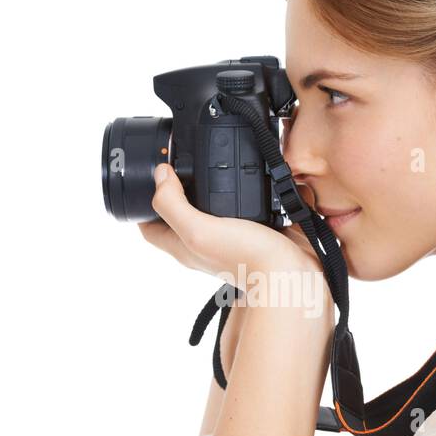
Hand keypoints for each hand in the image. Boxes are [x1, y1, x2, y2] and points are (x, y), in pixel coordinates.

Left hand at [139, 163, 322, 280]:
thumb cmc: (244, 259)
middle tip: (180, 161)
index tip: (147, 176)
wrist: (293, 275)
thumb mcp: (197, 230)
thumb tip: (160, 174)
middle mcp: (206, 241)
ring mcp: (233, 236)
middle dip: (178, 188)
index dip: (142, 204)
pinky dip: (248, 191)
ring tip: (215, 162)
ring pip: (215, 208)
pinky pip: (248, 206)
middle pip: (182, 213)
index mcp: (184, 245)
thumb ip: (172, 204)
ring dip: (215, 186)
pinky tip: (252, 175)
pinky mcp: (259, 229)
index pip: (150, 227)